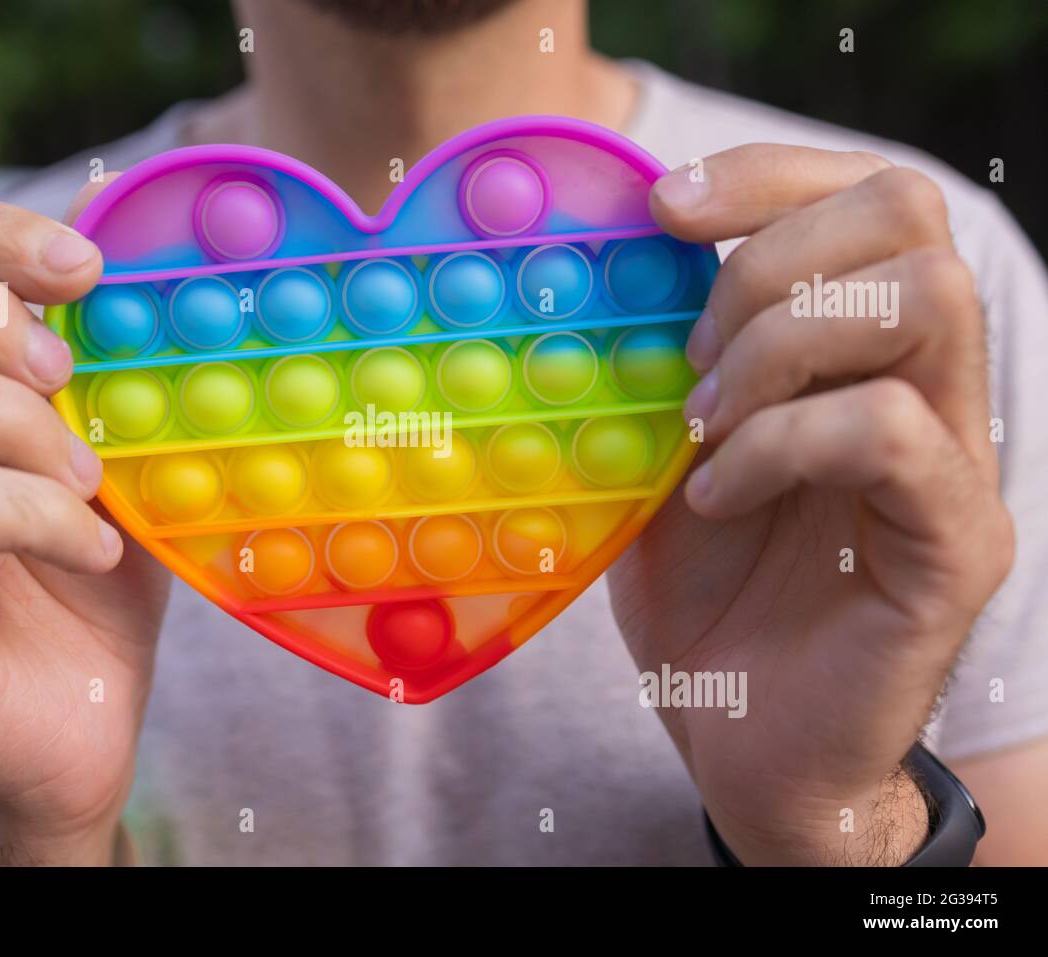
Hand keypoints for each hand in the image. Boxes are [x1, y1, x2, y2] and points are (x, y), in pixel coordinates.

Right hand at [0, 182, 170, 863]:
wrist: (78, 718)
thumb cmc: (92, 572)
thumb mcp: (112, 445)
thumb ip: (104, 356)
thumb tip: (134, 238)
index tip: (86, 270)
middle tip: (64, 377)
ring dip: (9, 419)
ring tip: (85, 479)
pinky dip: (33, 511)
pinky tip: (90, 548)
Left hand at [608, 146, 1013, 864]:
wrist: (738, 738)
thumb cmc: (701, 595)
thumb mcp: (658, 455)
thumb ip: (655, 363)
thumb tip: (601, 265)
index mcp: (862, 353)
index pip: (867, 197)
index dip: (769, 174)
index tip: (664, 207)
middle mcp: (930, 389)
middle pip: (910, 217)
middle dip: (767, 260)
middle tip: (687, 354)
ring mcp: (955, 464)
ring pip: (924, 302)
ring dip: (777, 347)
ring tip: (701, 425)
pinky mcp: (955, 543)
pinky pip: (892, 432)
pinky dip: (781, 445)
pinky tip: (717, 497)